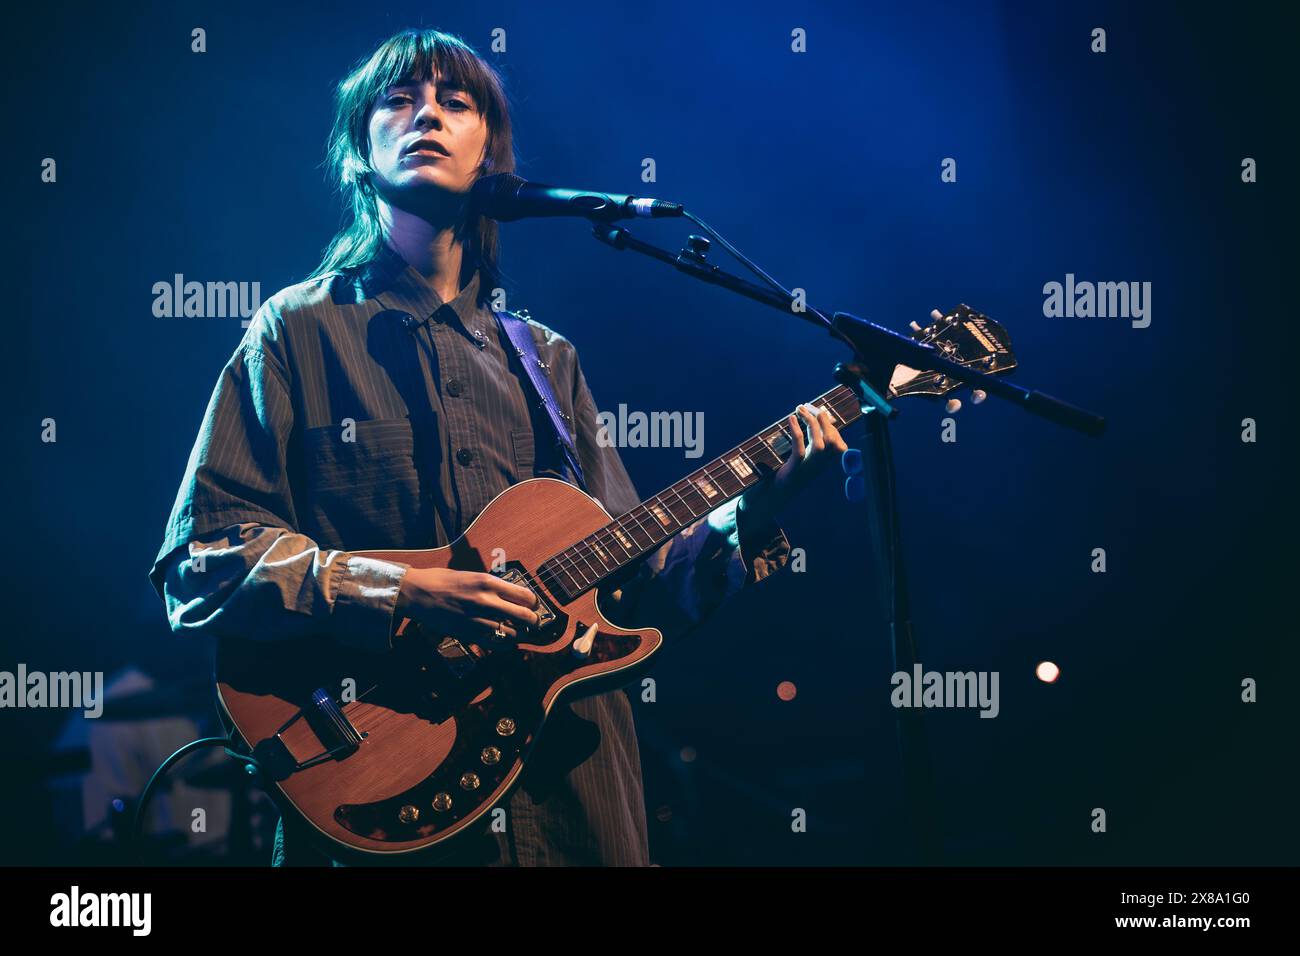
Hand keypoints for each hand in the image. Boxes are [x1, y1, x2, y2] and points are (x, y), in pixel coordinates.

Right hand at [394, 567, 539, 645]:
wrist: (419, 593)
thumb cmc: (443, 581)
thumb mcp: (472, 575)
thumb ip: (493, 586)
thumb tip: (512, 595)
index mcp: (489, 582)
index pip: (525, 595)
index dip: (534, 602)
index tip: (533, 605)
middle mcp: (487, 600)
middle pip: (525, 616)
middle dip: (533, 621)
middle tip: (533, 622)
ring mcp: (478, 619)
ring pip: (513, 633)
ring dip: (519, 634)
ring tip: (519, 632)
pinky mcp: (469, 633)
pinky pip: (495, 644)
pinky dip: (503, 644)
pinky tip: (503, 640)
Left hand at [738, 403, 848, 527]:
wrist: (769, 499)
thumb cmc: (783, 477)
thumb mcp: (800, 460)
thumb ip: (808, 446)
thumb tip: (811, 422)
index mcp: (822, 465)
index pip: (838, 445)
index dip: (831, 427)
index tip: (819, 412)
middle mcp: (817, 468)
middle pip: (833, 443)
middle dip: (823, 421)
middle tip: (808, 407)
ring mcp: (805, 471)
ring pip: (820, 445)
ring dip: (812, 424)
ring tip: (800, 410)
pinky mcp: (791, 472)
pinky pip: (799, 451)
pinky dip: (796, 432)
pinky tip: (791, 419)